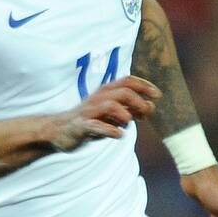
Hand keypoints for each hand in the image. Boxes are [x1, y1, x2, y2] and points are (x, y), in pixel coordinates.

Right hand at [46, 75, 160, 152]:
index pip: (128, 81)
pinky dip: (110, 130)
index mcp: (105, 92)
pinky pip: (97, 126)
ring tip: (129, 123)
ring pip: (111, 106)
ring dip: (125, 114)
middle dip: (139, 102)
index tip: (158, 96)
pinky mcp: (81, 126)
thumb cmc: (89, 121)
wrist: (59, 131)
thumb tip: (151, 107)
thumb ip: (129, 109)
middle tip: (147, 113)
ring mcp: (89, 111)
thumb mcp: (111, 114)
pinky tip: (120, 135)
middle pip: (123, 92)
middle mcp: (98, 98)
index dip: (145, 86)